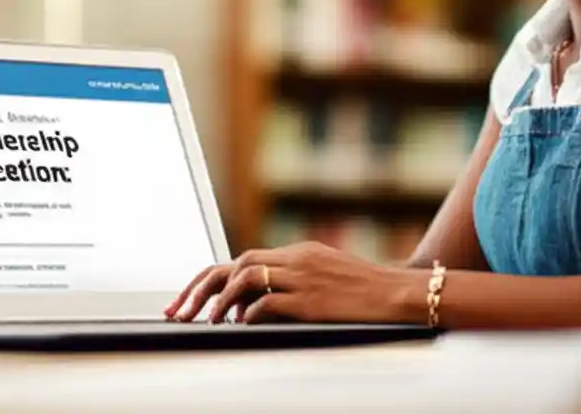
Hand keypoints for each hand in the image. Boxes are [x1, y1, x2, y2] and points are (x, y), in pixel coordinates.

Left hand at [163, 241, 419, 324]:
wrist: (401, 294)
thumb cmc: (367, 292)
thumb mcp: (326, 276)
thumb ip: (292, 282)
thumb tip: (253, 307)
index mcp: (297, 252)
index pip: (242, 261)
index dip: (210, 281)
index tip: (187, 301)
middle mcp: (296, 259)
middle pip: (235, 265)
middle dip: (200, 288)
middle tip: (179, 312)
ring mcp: (304, 278)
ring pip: (245, 277)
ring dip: (219, 301)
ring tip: (206, 321)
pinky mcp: (312, 300)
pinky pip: (269, 302)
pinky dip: (248, 314)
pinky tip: (239, 327)